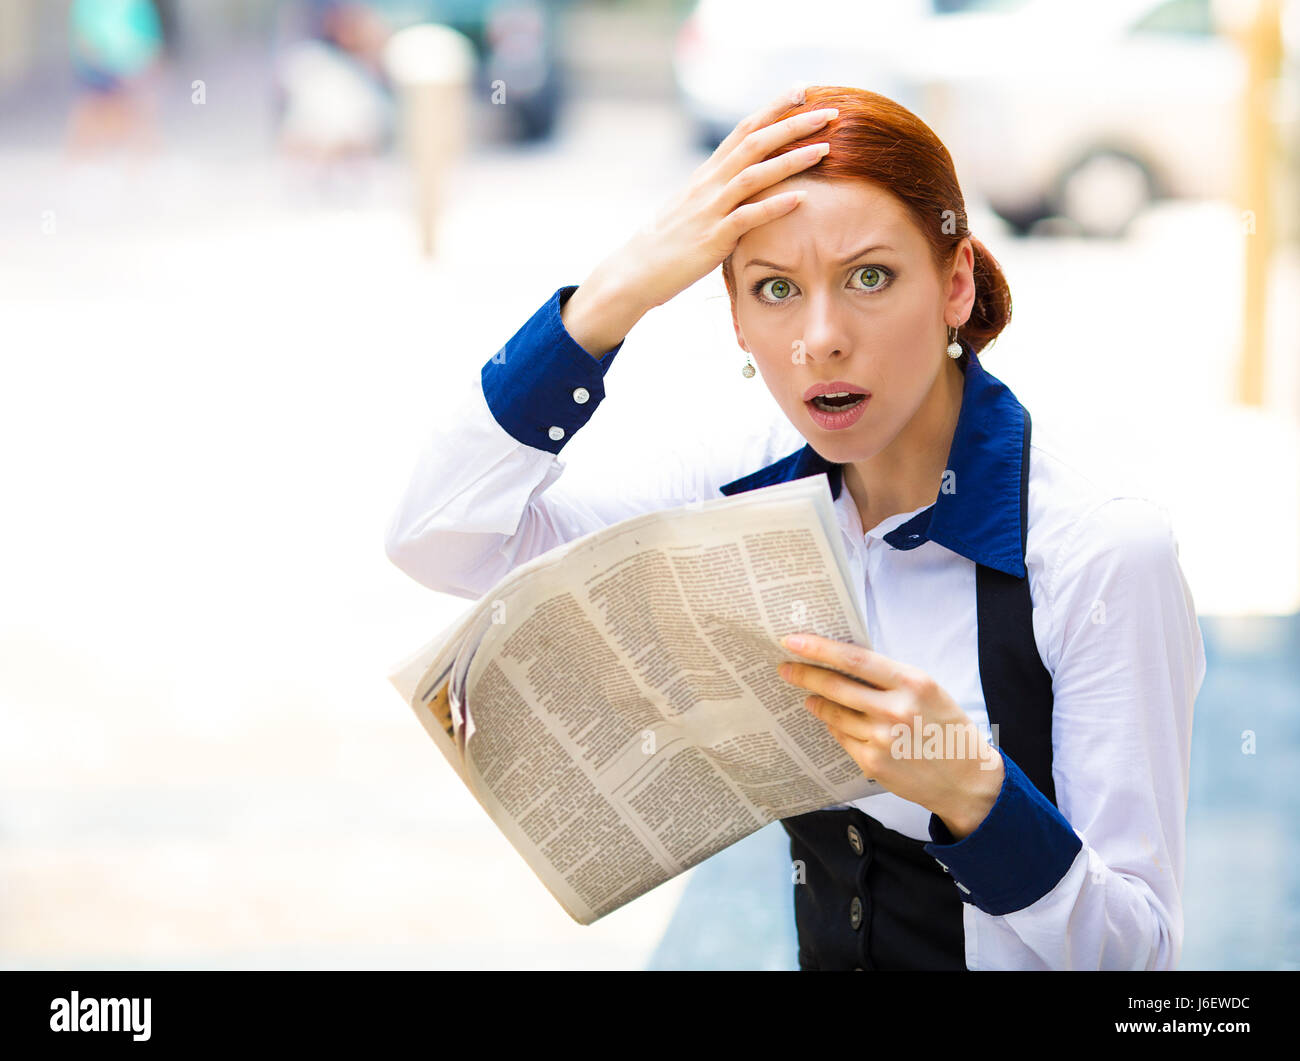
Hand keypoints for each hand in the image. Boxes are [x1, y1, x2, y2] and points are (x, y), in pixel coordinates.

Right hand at [590, 87, 837, 314]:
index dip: (774, 108)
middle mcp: (709, 184)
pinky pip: (747, 217)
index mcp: (707, 174)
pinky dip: (775, 206)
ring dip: (792, 160)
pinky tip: (801, 199)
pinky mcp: (712, 238)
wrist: (636, 271)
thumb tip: (743, 184)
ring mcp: (710, 209)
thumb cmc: (668, 243)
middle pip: (756, 142)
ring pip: (755, 174)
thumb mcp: (694, 208)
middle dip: (794, 124)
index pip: (744, 129)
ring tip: (825, 149)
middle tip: (829, 112)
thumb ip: (719, 192)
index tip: (803, 90)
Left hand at [776, 633, 1004, 838]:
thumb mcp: (926, 690)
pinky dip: (835, 727)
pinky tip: (834, 722)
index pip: (854, 659)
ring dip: (816, 703)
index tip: (792, 641)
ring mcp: (882, 739)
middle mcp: (895, 710)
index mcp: (912, 683)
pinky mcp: (872, 763)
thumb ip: (888, 677)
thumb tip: (842, 662)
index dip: (819, 648)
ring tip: (809, 696)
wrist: (966, 778)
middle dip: (804, 674)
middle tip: (785, 667)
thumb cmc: (945, 726)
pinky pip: (841, 737)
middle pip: (835, 686)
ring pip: (834, 714)